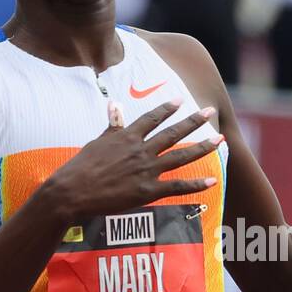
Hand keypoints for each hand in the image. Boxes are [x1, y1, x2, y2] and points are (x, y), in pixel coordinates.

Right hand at [48, 100, 221, 221]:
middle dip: (193, 121)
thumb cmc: (81, 167)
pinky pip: (177, 186)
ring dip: (202, 147)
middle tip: (209, 112)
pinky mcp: (147, 191)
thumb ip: (112, 124)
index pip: (152, 118)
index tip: (180, 99)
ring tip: (218, 139)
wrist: (72, 191)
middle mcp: (140, 150)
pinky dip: (195, 184)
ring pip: (180, 156)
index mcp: (127, 136)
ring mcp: (146, 170)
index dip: (167, 108)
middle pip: (172, 133)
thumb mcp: (96, 141)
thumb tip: (115, 104)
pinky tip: (212, 180)